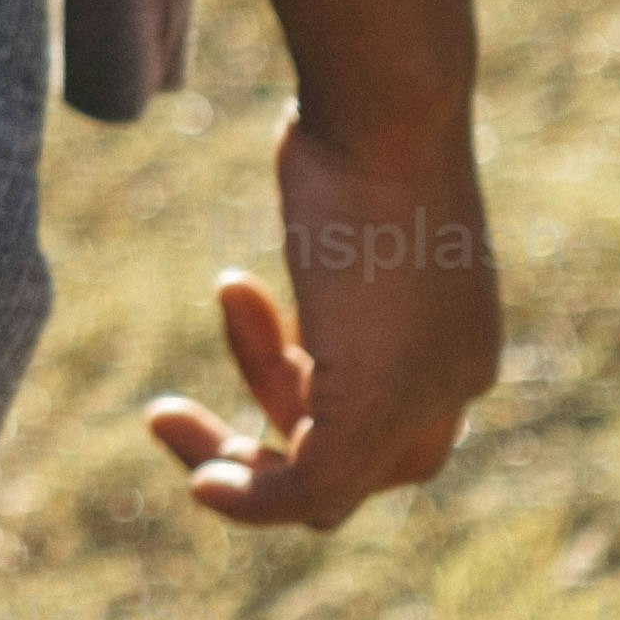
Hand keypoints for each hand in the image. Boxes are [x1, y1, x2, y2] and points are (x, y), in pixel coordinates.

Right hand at [143, 105, 495, 532]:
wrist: (386, 118)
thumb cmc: (359, 140)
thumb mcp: (344, 217)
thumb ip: (335, 276)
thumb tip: (303, 275)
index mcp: (458, 342)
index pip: (386, 414)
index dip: (296, 392)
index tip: (231, 315)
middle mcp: (454, 382)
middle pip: (362, 466)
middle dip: (269, 443)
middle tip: (177, 415)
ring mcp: (422, 402)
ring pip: (328, 487)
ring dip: (238, 465)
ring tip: (161, 418)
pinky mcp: (375, 409)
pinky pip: (310, 492)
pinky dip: (251, 500)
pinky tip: (200, 484)